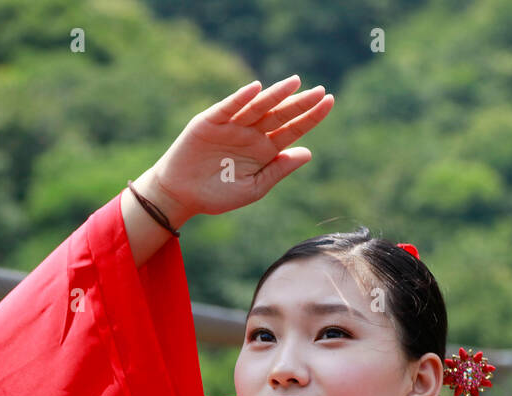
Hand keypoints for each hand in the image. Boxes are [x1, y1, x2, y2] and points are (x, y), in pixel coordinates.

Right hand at [148, 76, 334, 220]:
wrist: (182, 196)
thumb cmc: (218, 195)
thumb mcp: (254, 188)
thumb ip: (279, 170)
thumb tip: (308, 153)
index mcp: (265, 150)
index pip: (293, 129)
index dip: (311, 116)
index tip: (329, 102)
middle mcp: (251, 133)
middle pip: (280, 114)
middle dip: (300, 103)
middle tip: (320, 92)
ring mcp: (232, 125)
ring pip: (258, 107)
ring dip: (275, 95)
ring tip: (295, 83)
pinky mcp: (210, 122)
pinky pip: (228, 108)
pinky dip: (240, 98)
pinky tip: (256, 89)